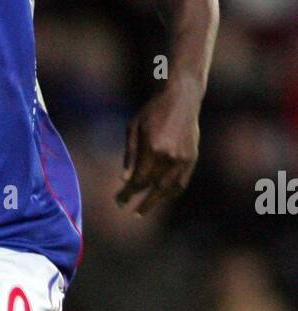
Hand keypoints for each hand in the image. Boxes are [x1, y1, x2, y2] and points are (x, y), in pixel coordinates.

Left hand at [116, 82, 200, 215]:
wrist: (181, 97)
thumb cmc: (153, 111)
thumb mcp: (133, 128)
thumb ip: (129, 156)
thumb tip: (124, 180)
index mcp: (153, 150)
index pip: (138, 181)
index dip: (128, 194)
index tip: (119, 201)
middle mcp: (169, 157)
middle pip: (154, 189)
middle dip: (142, 202)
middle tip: (132, 213)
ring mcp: (183, 159)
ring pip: (169, 189)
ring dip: (157, 201)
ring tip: (145, 209)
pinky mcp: (192, 158)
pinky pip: (182, 182)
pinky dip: (171, 192)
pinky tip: (162, 196)